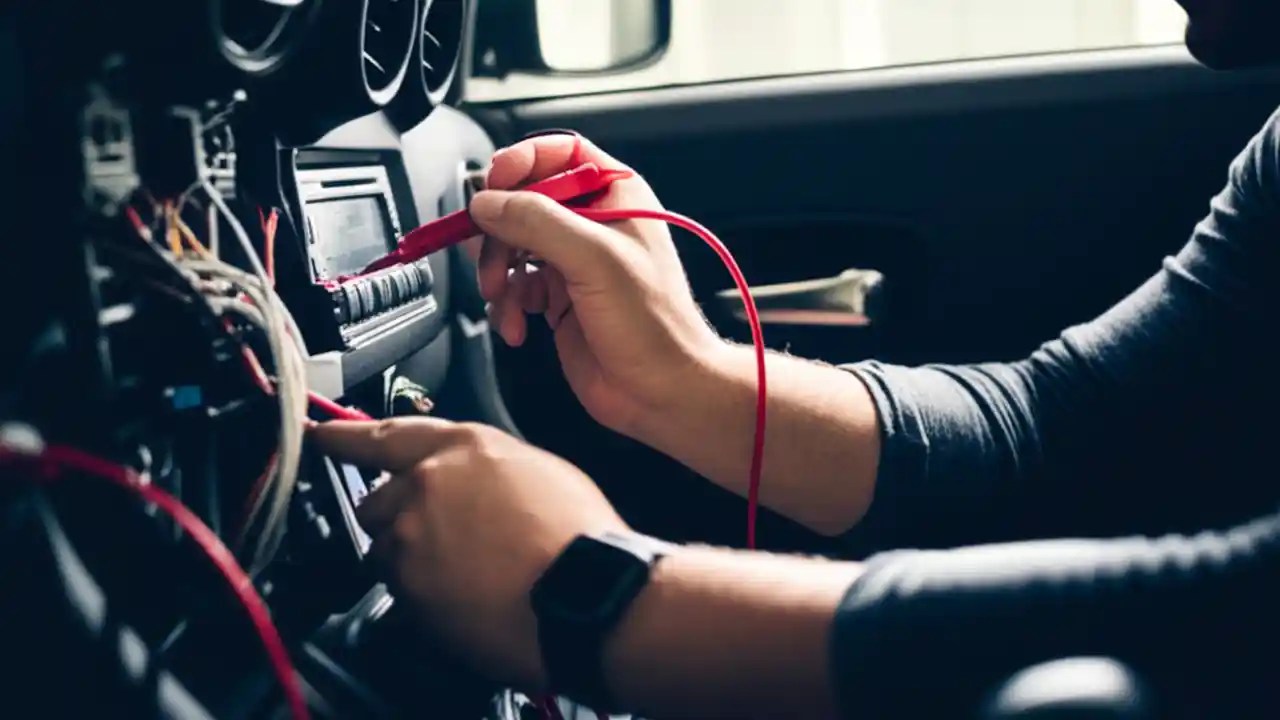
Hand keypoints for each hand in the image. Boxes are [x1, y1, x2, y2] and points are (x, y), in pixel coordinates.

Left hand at [308, 418, 628, 688]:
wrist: (584, 596)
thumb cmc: (579, 535)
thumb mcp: (540, 470)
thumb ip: (485, 467)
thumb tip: (470, 480)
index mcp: (459, 448)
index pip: (382, 434)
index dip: (343, 436)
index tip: (317, 436)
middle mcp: (424, 488)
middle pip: (377, 502)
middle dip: (398, 517)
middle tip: (445, 536)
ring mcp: (410, 542)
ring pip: (388, 552)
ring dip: (414, 560)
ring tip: (469, 574)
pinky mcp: (408, 593)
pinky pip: (402, 594)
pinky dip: (426, 596)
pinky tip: (471, 598)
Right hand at [472, 134, 723, 436]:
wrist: (663, 392)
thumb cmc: (653, 325)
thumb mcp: (595, 259)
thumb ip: (537, 221)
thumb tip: (487, 202)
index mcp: (615, 195)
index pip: (558, 153)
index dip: (522, 162)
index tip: (495, 184)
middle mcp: (592, 223)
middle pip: (522, 200)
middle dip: (498, 230)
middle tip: (491, 257)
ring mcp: (572, 263)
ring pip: (510, 245)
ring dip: (496, 272)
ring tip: (502, 297)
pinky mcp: (557, 300)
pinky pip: (513, 287)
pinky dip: (506, 305)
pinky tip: (517, 326)